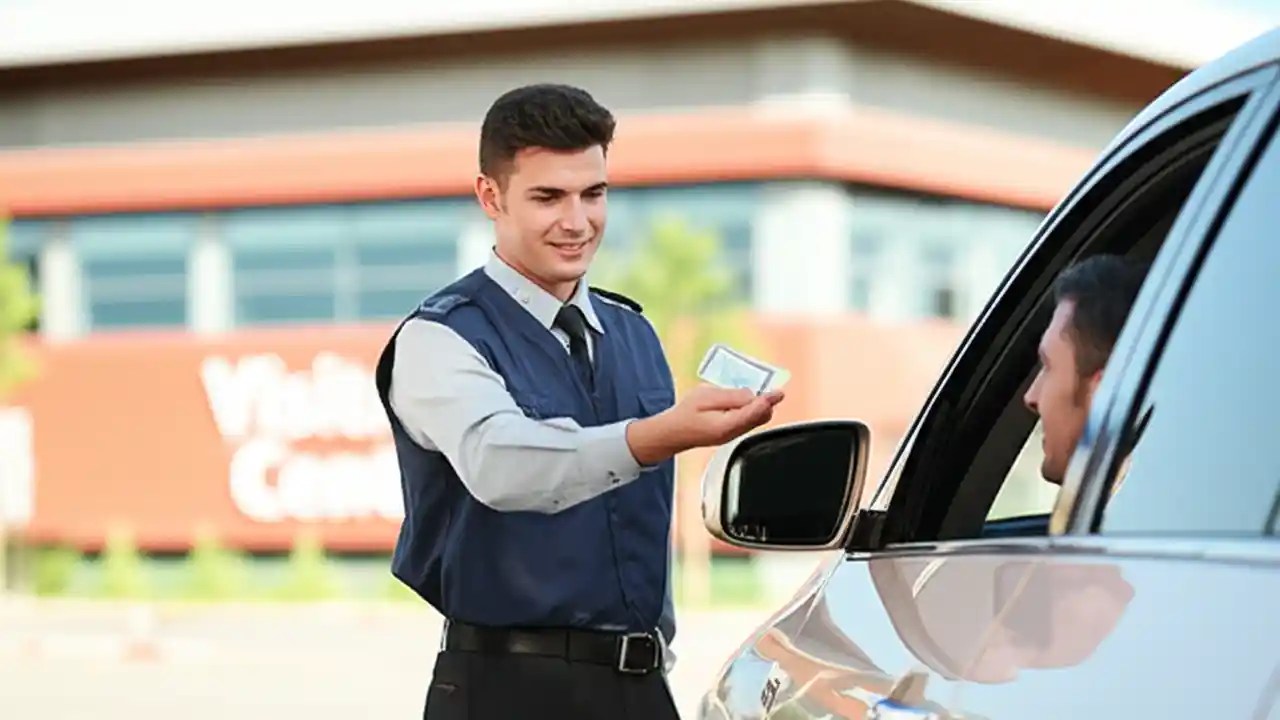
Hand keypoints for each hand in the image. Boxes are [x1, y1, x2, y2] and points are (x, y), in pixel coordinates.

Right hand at [626, 384, 784, 465]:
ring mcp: (733, 435)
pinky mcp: (732, 433)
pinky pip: (749, 421)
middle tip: (769, 389)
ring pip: (757, 420)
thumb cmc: (686, 412)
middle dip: (766, 403)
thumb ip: (730, 395)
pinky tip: (747, 401)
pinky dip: (753, 410)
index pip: (753, 413)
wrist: (674, 432)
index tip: (778, 393)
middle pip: (760, 418)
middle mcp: (733, 433)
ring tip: (758, 393)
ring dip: (760, 406)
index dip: (767, 401)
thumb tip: (752, 395)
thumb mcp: (705, 396)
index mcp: (726, 425)